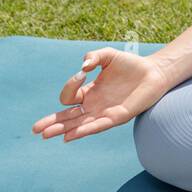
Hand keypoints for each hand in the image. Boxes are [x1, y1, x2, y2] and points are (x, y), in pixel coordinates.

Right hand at [32, 47, 167, 141]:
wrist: (155, 72)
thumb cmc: (131, 65)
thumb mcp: (108, 55)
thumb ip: (94, 56)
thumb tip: (84, 65)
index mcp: (89, 92)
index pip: (69, 97)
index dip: (70, 86)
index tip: (83, 72)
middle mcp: (94, 105)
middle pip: (68, 117)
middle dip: (52, 122)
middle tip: (36, 130)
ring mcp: (104, 113)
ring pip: (79, 125)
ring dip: (63, 129)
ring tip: (46, 135)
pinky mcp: (117, 117)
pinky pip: (97, 126)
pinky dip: (84, 131)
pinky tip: (70, 136)